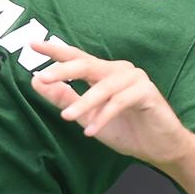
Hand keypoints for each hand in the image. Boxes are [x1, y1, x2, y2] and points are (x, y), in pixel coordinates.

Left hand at [31, 38, 194, 166]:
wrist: (161, 149)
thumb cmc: (127, 130)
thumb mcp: (88, 116)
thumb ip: (64, 98)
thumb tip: (35, 81)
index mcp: (104, 72)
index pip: (77, 58)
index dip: (55, 50)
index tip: (33, 44)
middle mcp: (119, 70)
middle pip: (86, 64)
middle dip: (62, 71)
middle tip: (42, 78)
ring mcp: (135, 79)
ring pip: (102, 87)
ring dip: (84, 104)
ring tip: (67, 118)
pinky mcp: (147, 92)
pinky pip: (120, 101)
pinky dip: (104, 116)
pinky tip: (92, 131)